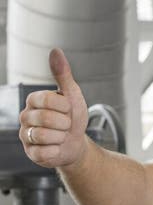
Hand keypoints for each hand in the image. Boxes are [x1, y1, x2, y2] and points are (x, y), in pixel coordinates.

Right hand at [19, 48, 88, 168]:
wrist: (76, 143)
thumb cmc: (72, 117)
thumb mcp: (72, 95)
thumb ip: (63, 74)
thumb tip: (55, 51)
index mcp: (33, 100)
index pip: (48, 100)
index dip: (65, 107)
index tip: (68, 110)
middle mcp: (25, 117)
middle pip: (46, 119)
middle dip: (64, 123)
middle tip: (66, 125)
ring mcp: (26, 136)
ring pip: (43, 136)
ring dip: (61, 137)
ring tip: (61, 136)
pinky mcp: (31, 153)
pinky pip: (44, 153)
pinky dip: (57, 151)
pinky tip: (57, 147)